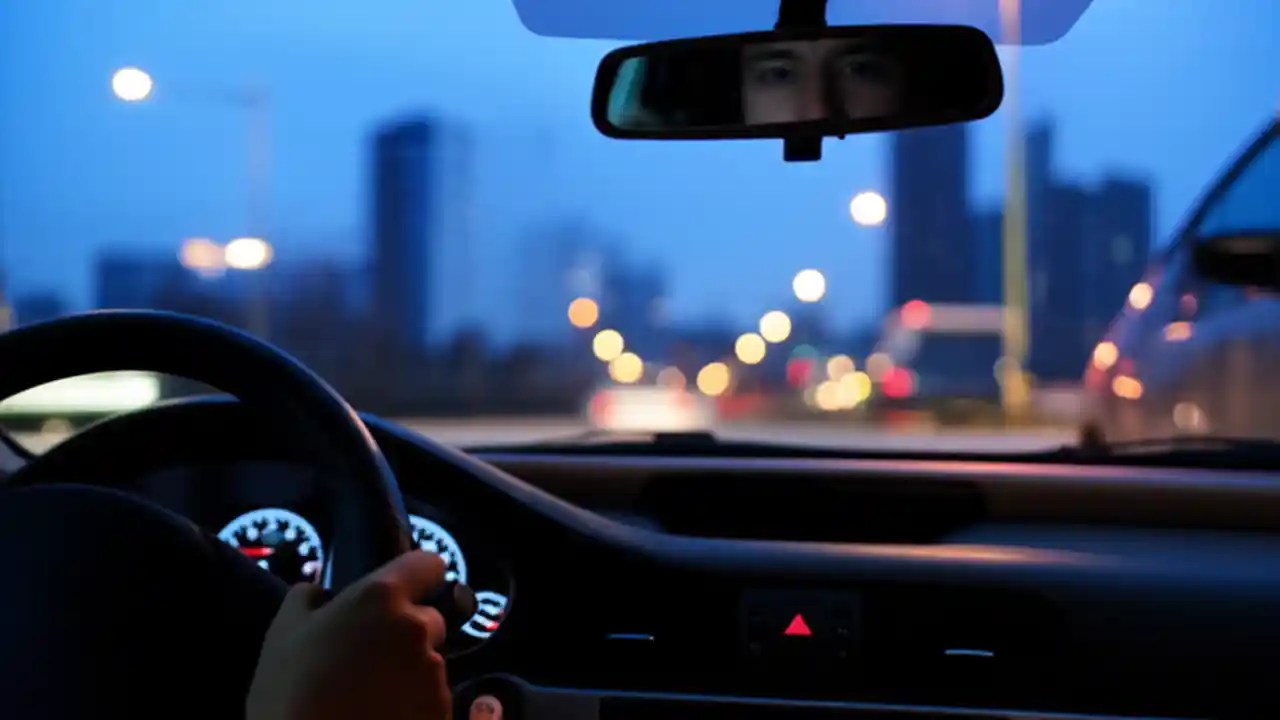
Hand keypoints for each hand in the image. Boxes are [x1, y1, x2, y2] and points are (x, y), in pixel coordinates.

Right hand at [246, 551, 451, 719]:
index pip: (428, 564)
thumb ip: (308, 596)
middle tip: (371, 655)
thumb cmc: (290, 689)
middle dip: (407, 632)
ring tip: (372, 689)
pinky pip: (432, 695)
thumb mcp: (284, 631)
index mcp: (381, 597)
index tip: (406, 589)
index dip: (418, 576)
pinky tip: (382, 710)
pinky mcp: (440, 708)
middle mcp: (416, 627)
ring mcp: (432, 671)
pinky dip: (414, 700)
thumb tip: (320, 591)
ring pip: (430, 659)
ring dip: (409, 668)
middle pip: (429, 619)